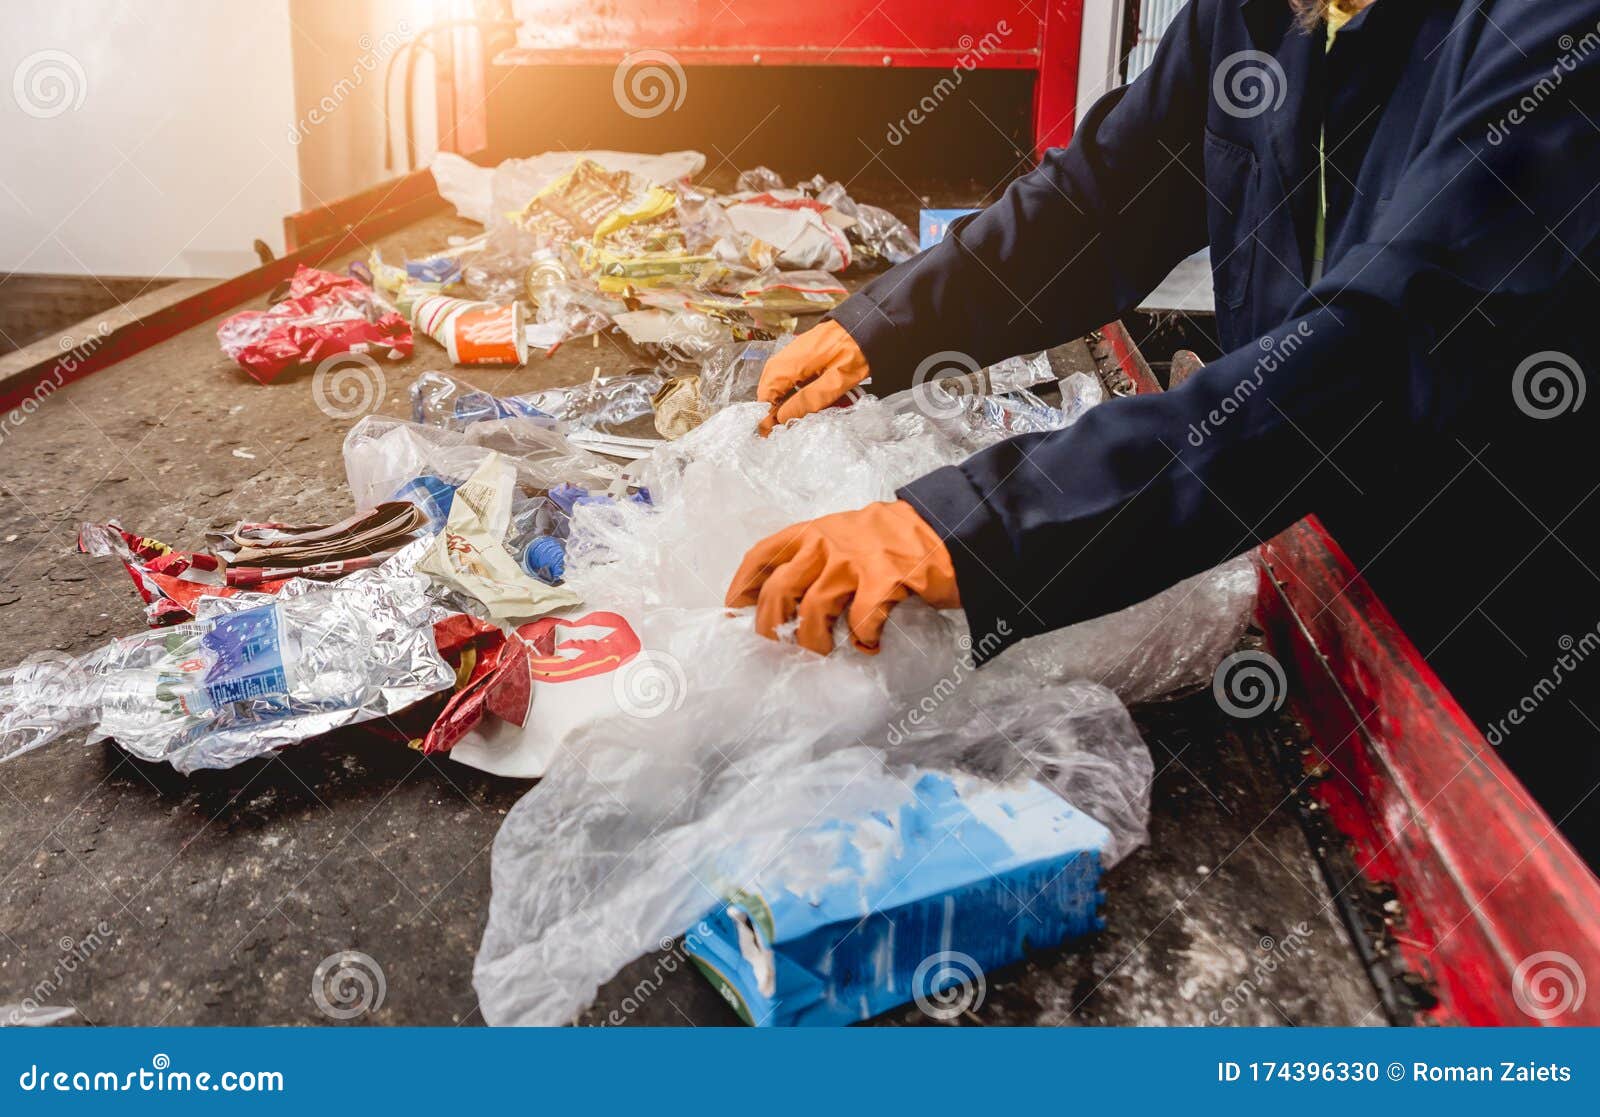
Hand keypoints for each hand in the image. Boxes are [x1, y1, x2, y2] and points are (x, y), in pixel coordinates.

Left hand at [725, 500, 958, 654]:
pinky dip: (863, 638)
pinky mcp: (887, 577)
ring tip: (829, 653)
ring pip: (813, 611)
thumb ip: (818, 557)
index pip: (763, 555)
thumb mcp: (848, 535)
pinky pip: (861, 620)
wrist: (950, 528)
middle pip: (779, 590)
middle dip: (772, 628)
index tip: (736, 610)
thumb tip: (786, 599)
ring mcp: (856, 559)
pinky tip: (871, 643)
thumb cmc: (897, 540)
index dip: (743, 585)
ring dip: (816, 642)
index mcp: (815, 531)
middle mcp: (829, 541)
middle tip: (782, 648)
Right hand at [757, 320, 869, 434]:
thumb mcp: (837, 380)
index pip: (764, 396)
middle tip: (788, 428)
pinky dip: (793, 392)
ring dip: (785, 402)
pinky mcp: (801, 355)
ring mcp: (791, 355)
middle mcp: (783, 358)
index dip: (767, 416)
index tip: (776, 433)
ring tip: (798, 417)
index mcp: (788, 364)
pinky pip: (789, 378)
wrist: (869, 322)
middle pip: (768, 391)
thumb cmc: (857, 350)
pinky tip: (807, 400)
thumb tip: (783, 417)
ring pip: (778, 385)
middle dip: (775, 411)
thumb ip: (809, 399)